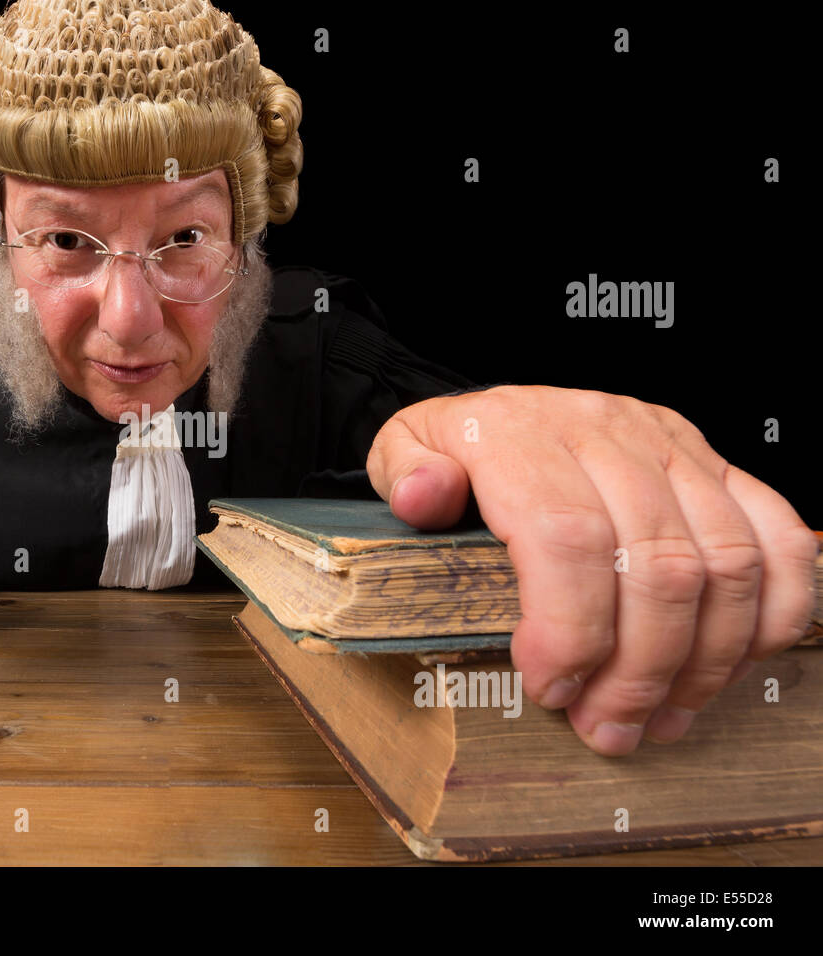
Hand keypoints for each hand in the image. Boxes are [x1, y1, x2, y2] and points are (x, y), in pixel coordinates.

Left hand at [367, 385, 818, 755]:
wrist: (501, 408)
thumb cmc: (456, 448)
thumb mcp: (400, 450)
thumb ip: (405, 475)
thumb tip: (424, 495)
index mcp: (519, 434)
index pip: (567, 536)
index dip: (569, 628)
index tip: (551, 686)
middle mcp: (604, 433)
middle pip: (657, 564)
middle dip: (638, 670)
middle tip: (607, 727)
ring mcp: (670, 447)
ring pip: (725, 564)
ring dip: (700, 661)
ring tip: (657, 716)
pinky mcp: (716, 465)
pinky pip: (778, 540)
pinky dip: (770, 614)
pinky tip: (725, 666)